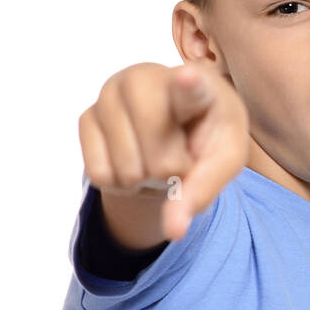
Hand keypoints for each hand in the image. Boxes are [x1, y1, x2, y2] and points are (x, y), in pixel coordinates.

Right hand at [79, 61, 249, 241]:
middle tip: (180, 155)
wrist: (175, 126)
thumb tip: (173, 231)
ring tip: (156, 155)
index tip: (189, 77)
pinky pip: (100, 174)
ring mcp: (110, 93)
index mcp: (197, 84)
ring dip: (145, 179)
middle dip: (171, 169)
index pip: (191, 86)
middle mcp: (147, 78)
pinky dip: (120, 183)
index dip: (189, 85)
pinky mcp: (86, 116)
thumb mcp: (222, 162)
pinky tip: (133, 159)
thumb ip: (203, 192)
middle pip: (157, 151)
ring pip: (127, 168)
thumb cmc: (207, 138)